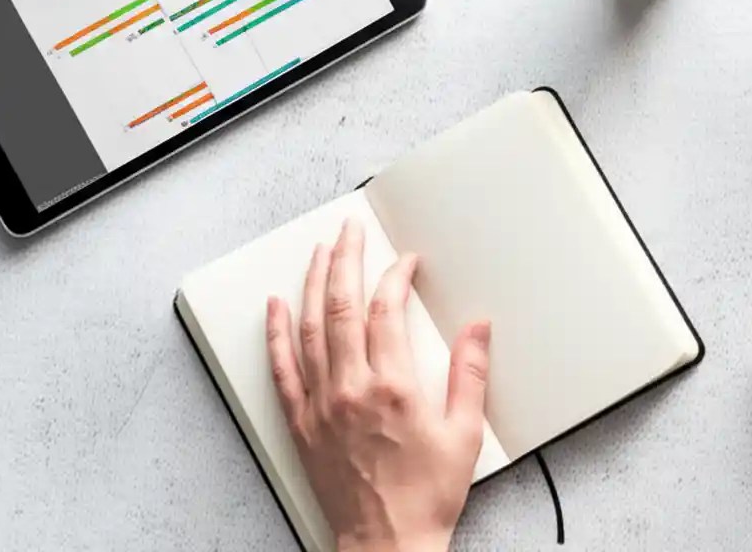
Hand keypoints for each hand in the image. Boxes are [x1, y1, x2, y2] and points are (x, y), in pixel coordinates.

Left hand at [266, 219, 490, 551]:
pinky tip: (275, 308)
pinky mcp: (302, 424)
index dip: (395, 276)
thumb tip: (477, 329)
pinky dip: (276, 334)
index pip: (387, 309)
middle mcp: (351, 388)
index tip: (405, 262)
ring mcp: (321, 404)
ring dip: (311, 283)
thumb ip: (470, 373)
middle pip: (340, 305)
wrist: (387, 544)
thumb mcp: (465, 432)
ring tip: (317, 253)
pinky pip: (282, 368)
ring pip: (308, 328)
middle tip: (349, 232)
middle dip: (345, 259)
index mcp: (393, 386)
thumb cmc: (426, 495)